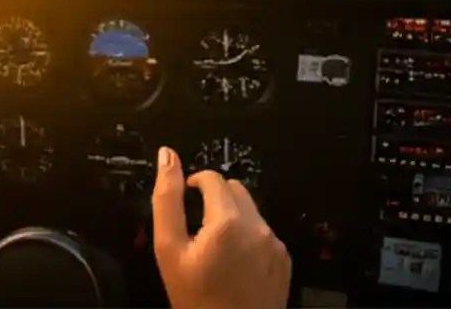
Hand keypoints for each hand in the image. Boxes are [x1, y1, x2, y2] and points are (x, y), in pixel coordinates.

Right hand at [151, 147, 290, 308]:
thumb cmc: (196, 300)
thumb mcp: (169, 252)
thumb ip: (166, 199)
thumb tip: (167, 156)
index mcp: (228, 221)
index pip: (212, 178)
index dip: (195, 183)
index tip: (185, 202)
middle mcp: (258, 227)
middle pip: (234, 190)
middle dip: (215, 199)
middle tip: (196, 229)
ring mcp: (275, 244)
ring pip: (251, 211)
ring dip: (232, 218)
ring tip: (214, 250)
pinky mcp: (284, 260)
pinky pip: (263, 234)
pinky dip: (247, 238)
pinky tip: (233, 264)